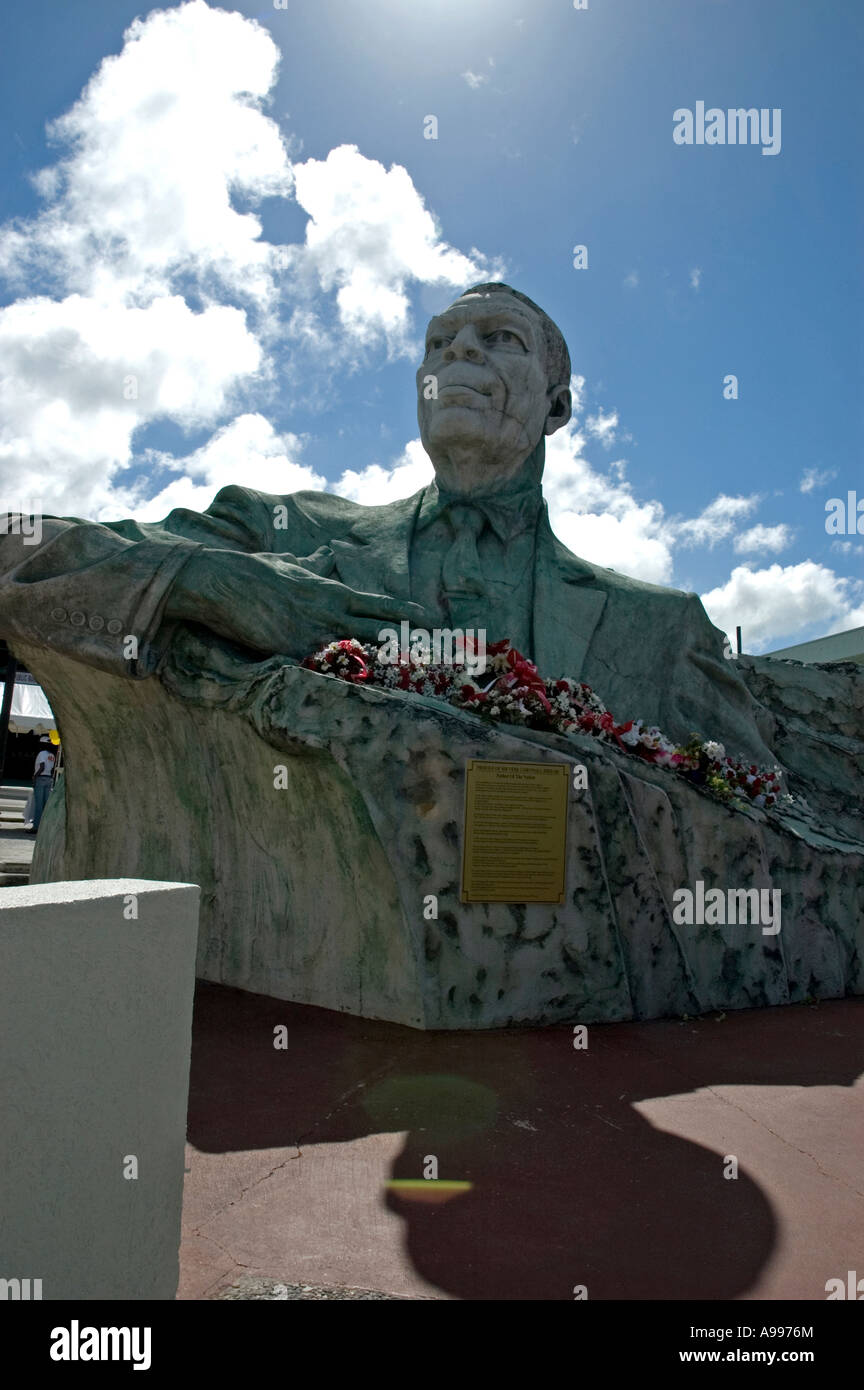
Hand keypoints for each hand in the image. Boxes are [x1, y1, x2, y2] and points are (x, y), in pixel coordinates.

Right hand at [165, 548, 430, 658]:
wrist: (224, 582)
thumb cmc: (254, 573)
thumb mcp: (289, 564)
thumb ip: (312, 563)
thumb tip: (323, 554)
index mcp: (332, 592)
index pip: (380, 604)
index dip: (408, 613)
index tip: (433, 619)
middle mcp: (330, 612)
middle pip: (380, 630)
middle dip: (409, 642)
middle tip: (439, 652)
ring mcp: (314, 632)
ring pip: (361, 652)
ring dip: (385, 665)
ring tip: (415, 677)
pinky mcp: (294, 651)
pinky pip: (326, 670)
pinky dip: (346, 680)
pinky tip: (369, 694)